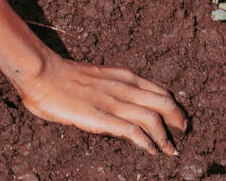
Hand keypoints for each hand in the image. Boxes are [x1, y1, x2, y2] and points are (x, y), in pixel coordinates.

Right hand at [16, 54, 187, 155]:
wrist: (44, 74)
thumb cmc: (64, 77)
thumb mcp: (98, 77)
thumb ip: (113, 88)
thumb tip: (121, 105)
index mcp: (125, 77)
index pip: (160, 91)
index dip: (173, 107)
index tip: (177, 121)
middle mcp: (125, 88)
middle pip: (164, 103)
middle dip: (177, 120)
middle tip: (182, 134)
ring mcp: (114, 102)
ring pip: (152, 118)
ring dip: (165, 137)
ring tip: (170, 150)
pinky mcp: (101, 117)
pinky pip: (131, 130)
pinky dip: (146, 142)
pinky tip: (150, 151)